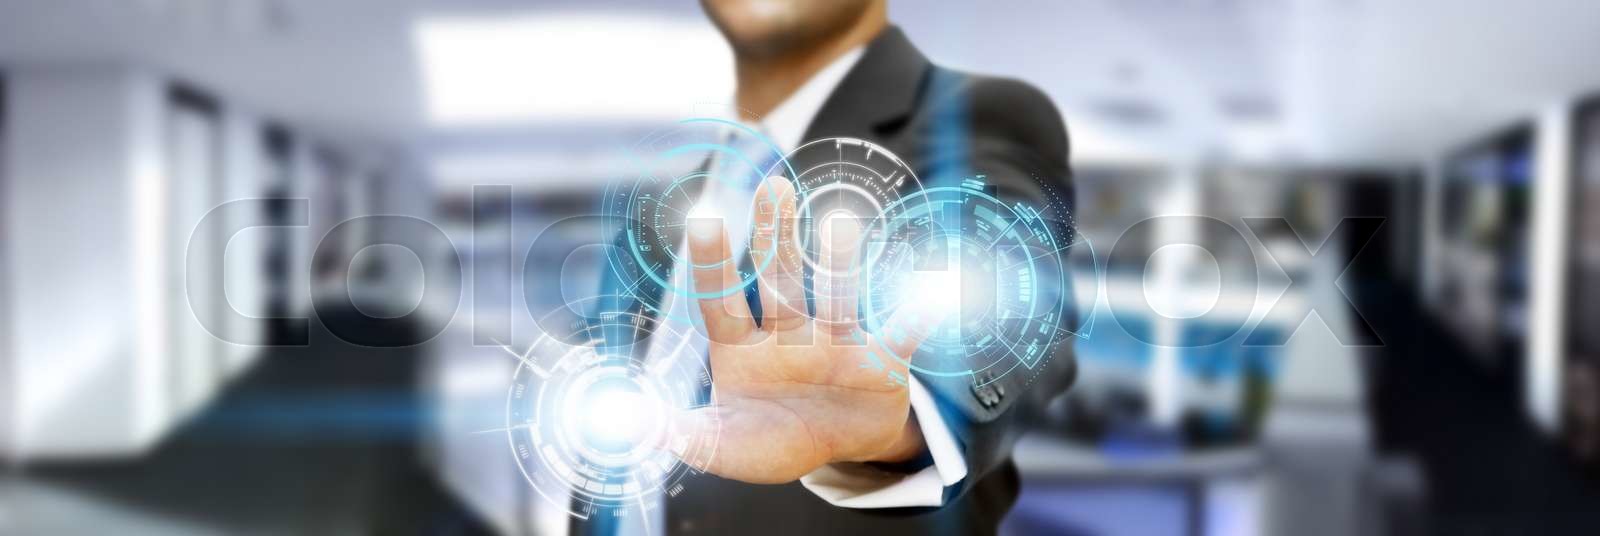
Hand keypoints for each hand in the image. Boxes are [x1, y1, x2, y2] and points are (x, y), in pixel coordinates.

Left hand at [672, 176, 943, 483]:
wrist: (838, 448)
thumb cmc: (772, 439)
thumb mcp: (724, 446)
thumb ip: (683, 435)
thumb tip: (633, 427)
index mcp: (743, 348)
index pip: (722, 301)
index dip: (714, 263)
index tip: (705, 217)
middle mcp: (789, 334)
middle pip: (780, 279)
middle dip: (777, 235)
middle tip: (774, 185)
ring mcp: (837, 342)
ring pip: (839, 294)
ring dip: (841, 260)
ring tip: (843, 219)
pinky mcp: (883, 362)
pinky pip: (901, 337)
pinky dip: (918, 318)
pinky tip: (930, 293)